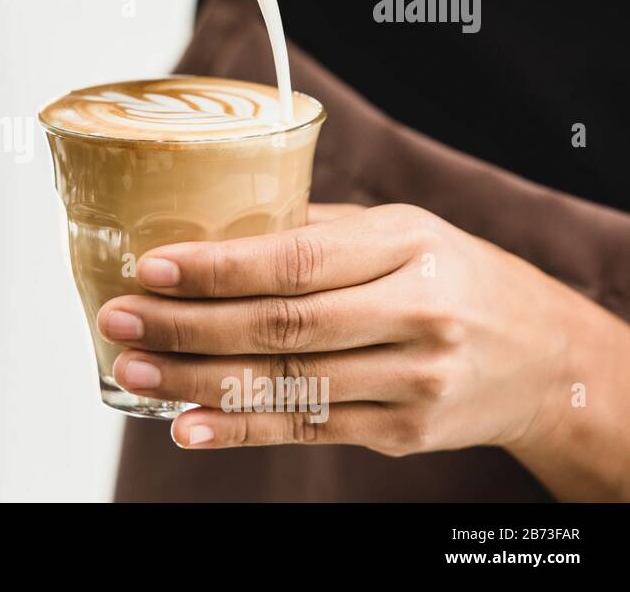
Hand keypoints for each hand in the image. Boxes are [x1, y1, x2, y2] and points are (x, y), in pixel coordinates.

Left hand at [98, 203, 629, 497]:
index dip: (215, 267)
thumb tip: (213, 232)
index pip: (295, 260)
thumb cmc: (456, 278)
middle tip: (119, 321)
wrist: (546, 357)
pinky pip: (307, 430)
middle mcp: (412, 313)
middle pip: (279, 326)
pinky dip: (242, 430)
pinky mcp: (403, 432)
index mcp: (405, 246)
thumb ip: (316, 234)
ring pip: (285, 384)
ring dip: (197, 382)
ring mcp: (410, 380)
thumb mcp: (401, 233)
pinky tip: (190, 425)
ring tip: (135, 370)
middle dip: (186, 326)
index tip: (150, 268)